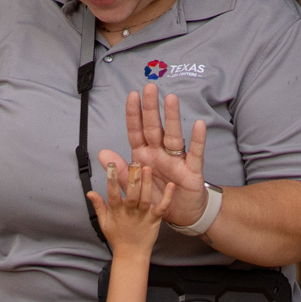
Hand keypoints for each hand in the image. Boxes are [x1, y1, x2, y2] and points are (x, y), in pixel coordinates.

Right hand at [87, 161, 175, 258]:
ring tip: (147, 169)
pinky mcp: (154, 219)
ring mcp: (143, 216)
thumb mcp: (104, 221)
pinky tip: (171, 186)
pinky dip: (167, 198)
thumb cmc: (118, 237)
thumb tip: (90, 192)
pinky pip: (161, 208)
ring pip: (145, 198)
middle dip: (132, 179)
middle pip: (131, 194)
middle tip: (134, 163)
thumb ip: (98, 205)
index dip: (111, 180)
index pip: (112, 193)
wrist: (131, 254)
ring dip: (147, 184)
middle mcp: (130, 212)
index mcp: (117, 211)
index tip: (111, 166)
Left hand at [97, 83, 207, 226]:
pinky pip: (196, 153)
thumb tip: (102, 153)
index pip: (137, 131)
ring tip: (171, 99)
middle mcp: (159, 153)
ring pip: (173, 136)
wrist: (181, 214)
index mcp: (144, 155)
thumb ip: (121, 171)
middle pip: (154, 128)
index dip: (134, 114)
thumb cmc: (157, 196)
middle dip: (151, 108)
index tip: (132, 95)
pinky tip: (198, 124)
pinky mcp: (192, 170)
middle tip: (150, 87)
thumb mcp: (134, 187)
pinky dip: (197, 139)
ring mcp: (176, 160)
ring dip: (172, 118)